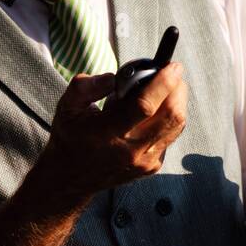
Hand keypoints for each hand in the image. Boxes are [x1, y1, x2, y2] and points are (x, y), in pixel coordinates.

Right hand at [33, 62, 188, 199]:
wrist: (70, 177)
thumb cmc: (69, 137)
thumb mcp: (67, 106)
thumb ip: (87, 86)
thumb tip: (114, 78)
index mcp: (106, 133)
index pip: (145, 106)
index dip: (164, 83)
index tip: (173, 67)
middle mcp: (129, 150)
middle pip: (171, 115)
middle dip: (178, 89)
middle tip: (172, 75)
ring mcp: (143, 162)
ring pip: (176, 126)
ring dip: (177, 103)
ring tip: (164, 92)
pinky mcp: (151, 167)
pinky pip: (169, 137)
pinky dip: (167, 120)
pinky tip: (152, 115)